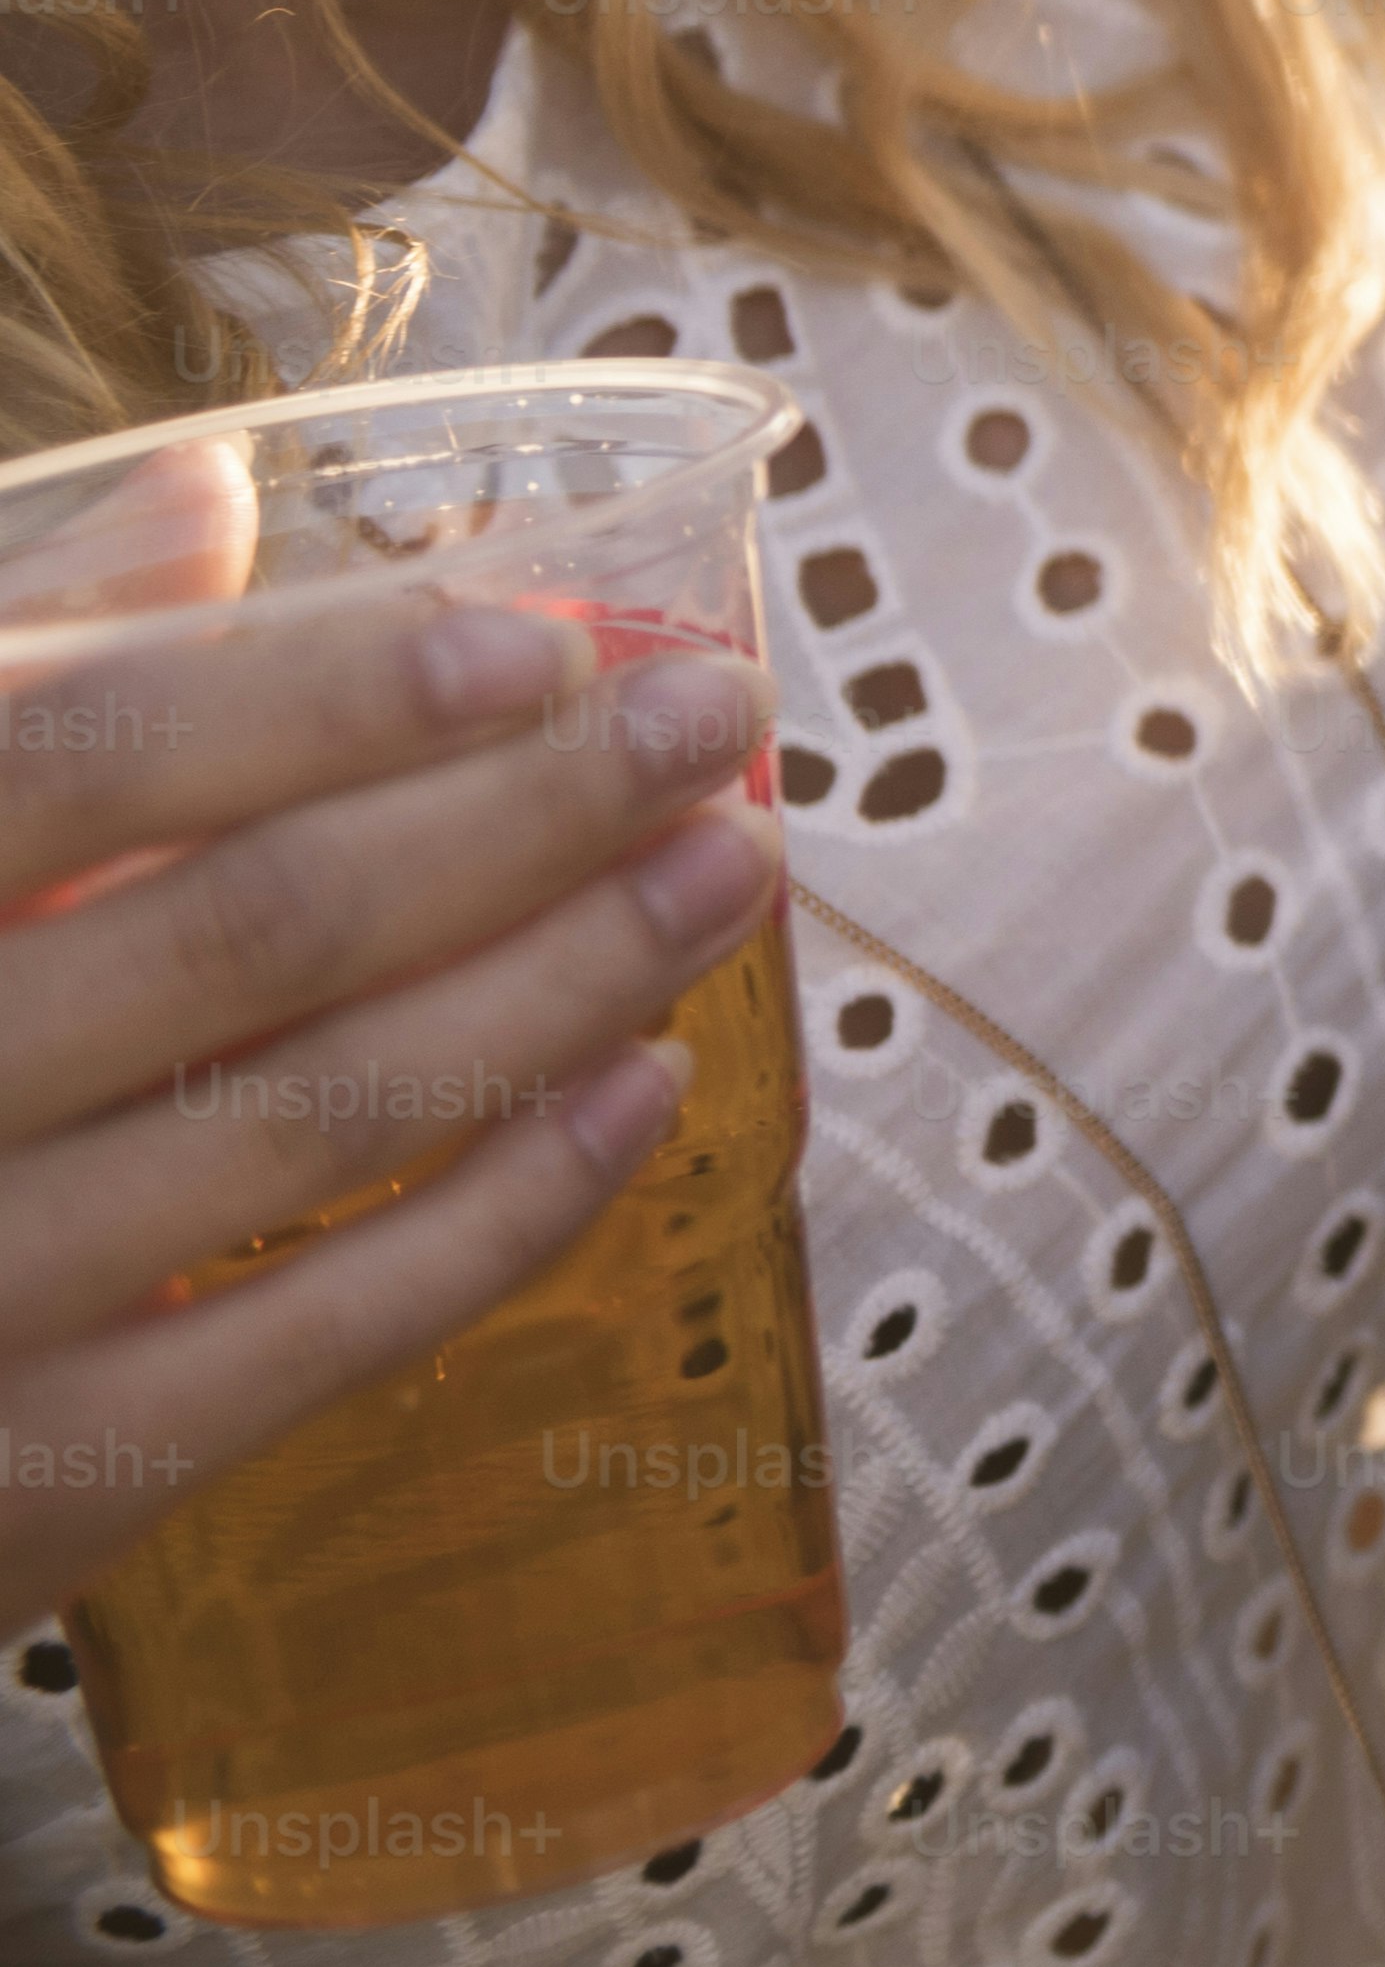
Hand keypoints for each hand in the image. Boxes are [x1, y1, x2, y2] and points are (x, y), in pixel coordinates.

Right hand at [1, 445, 786, 1629]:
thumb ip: (11, 659)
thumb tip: (208, 484)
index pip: (78, 750)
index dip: (319, 693)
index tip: (541, 642)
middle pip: (252, 927)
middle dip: (519, 816)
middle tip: (716, 724)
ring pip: (322, 1110)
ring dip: (564, 977)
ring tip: (730, 868)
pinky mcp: (37, 1482)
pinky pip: (321, 1331)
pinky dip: (508, 1204)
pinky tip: (642, 1084)